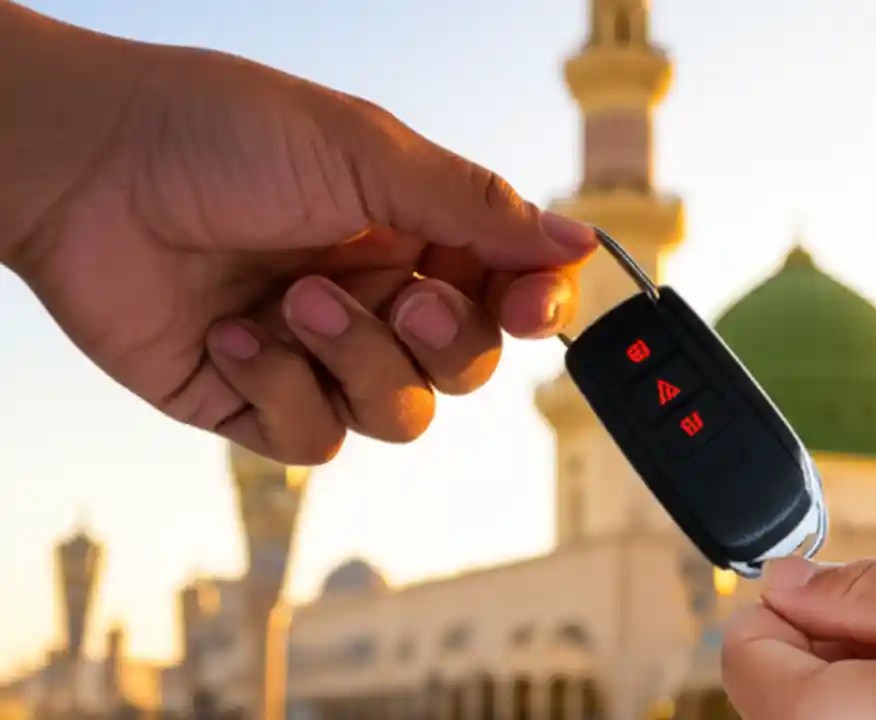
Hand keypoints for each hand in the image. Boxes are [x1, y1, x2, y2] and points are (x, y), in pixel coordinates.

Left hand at [2, 6, 595, 463]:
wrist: (84, 168)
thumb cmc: (221, 133)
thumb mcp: (367, 155)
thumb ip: (479, 209)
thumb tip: (580, 240)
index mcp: (415, 231)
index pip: (510, 291)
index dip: (536, 310)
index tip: (534, 307)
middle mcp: (377, 296)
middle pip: (467, 365)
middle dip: (442, 339)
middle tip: (401, 294)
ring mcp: (318, 354)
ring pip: (400, 414)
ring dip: (356, 361)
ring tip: (291, 301)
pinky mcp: (257, 400)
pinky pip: (314, 439)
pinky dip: (281, 389)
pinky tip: (231, 333)